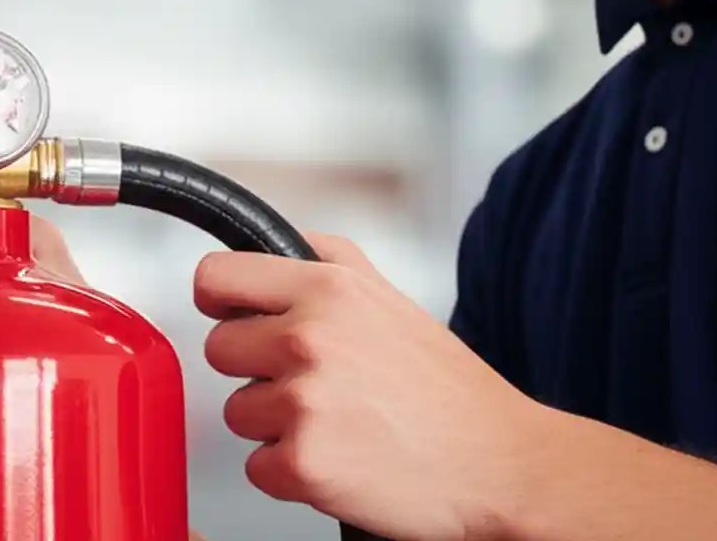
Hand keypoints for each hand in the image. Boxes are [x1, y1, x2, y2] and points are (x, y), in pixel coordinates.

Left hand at [195, 233, 547, 540]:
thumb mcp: (391, 298)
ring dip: (275, 425)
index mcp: (327, 289)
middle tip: (312, 384)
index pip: (216, 276)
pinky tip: (340, 459)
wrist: (500, 464)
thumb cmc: (448, 389)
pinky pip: (256, 467)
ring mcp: (303, 402)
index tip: (234, 316)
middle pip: (218, 349)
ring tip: (338, 423)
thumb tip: (268, 243)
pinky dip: (290, 473)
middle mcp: (309, 337)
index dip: (220, 300)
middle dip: (255, 370)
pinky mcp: (304, 464)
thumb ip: (327, 260)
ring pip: (237, 412)